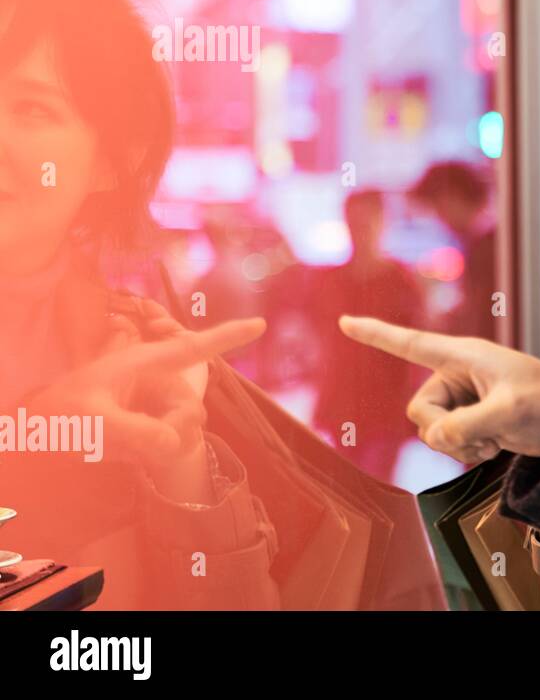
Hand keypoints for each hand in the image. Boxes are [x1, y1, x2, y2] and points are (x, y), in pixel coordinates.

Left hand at [30, 318, 264, 500]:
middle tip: (140, 450)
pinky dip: (154, 454)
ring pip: (186, 429)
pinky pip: (173, 443)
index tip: (260, 323)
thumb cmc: (60, 417)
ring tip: (122, 451)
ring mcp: (155, 404)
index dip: (228, 336)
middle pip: (191, 408)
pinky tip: (126, 454)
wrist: (41, 437)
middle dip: (174, 431)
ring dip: (161, 447)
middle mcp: (156, 380)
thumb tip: (176, 444)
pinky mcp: (152, 425)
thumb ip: (136, 433)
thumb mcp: (92, 423)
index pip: (192, 348)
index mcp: (143, 363)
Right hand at [338, 316, 539, 463]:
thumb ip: (467, 426)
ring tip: (494, 439)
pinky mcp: (472, 419)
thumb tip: (438, 438)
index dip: (376, 334)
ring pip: (431, 430)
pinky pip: (447, 441)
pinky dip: (467, 449)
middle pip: (419, 410)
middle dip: (443, 431)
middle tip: (480, 436)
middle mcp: (458, 374)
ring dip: (458, 444)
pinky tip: (496, 444)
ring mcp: (464, 399)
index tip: (344, 321)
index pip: (411, 343)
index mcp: (465, 355)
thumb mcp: (511, 412)